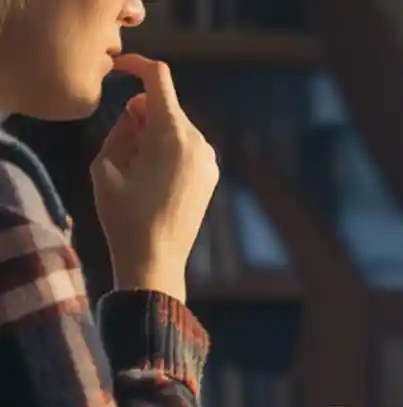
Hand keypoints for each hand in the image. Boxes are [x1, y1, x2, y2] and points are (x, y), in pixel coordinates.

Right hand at [92, 54, 219, 302]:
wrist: (155, 259)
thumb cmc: (124, 214)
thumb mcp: (105, 164)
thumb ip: (122, 126)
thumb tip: (139, 108)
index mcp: (173, 134)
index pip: (160, 79)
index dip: (137, 66)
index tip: (120, 68)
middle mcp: (199, 141)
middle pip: (165, 106)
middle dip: (141, 116)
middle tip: (124, 154)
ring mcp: (209, 159)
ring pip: (175, 127)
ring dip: (154, 136)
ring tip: (140, 175)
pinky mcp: (211, 174)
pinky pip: (185, 147)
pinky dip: (167, 151)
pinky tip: (156, 182)